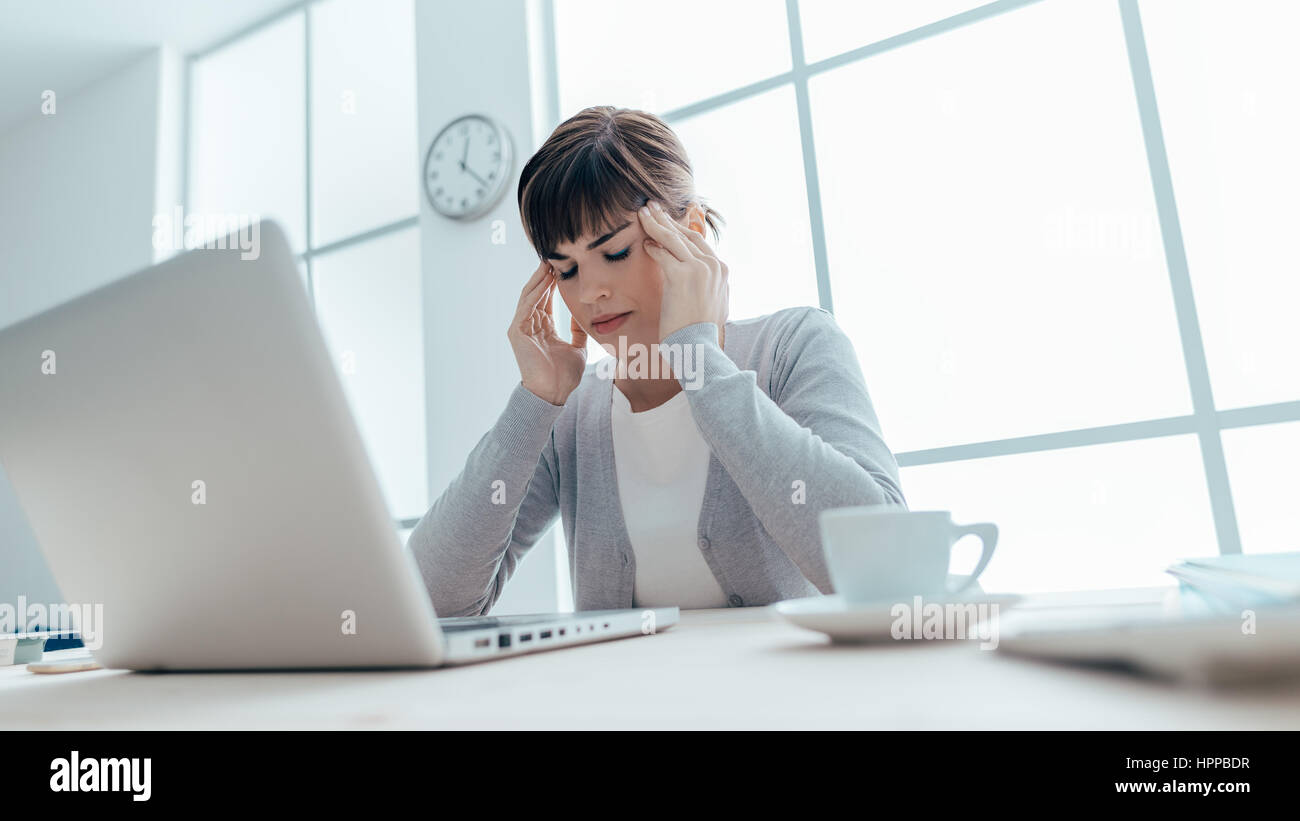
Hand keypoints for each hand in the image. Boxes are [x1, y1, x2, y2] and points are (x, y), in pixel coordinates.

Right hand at [508, 260, 588, 404]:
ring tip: (549, 262)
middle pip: (535, 294)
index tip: (563, 267)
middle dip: (545, 275)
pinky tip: (545, 279)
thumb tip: (583, 313)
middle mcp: (529, 325)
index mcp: (542, 328)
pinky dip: (536, 292)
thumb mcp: (578, 348)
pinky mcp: (517, 332)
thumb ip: (578, 330)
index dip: (553, 283)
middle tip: (555, 256)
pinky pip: (526, 306)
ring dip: (539, 279)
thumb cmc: (564, 376)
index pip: (545, 299)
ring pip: (529, 296)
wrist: (553, 394)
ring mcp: (521, 328)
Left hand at [639, 200, 728, 346]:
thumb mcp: (714, 305)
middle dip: (666, 219)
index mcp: (721, 270)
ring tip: (642, 214)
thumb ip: (711, 287)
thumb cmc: (701, 332)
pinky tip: (644, 243)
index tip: (667, 221)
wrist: (698, 347)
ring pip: (673, 239)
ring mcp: (699, 269)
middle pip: (686, 235)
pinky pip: (663, 254)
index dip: (680, 229)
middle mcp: (713, 265)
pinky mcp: (683, 275)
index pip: (698, 241)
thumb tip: (704, 282)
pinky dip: (653, 247)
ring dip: (655, 224)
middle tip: (651, 207)